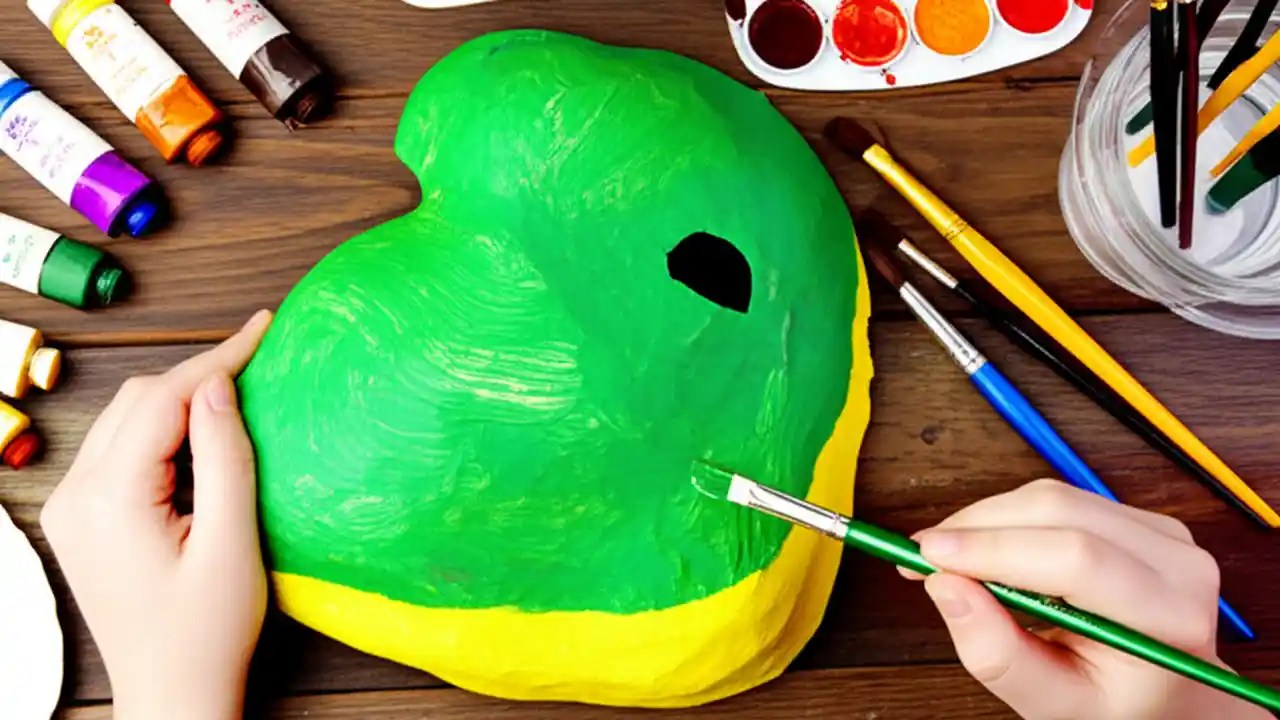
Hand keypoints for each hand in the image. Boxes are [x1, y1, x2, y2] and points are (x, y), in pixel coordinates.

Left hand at [41, 311, 272, 719]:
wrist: (172, 694)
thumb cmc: (207, 633)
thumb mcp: (233, 545)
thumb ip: (226, 458)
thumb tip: (220, 385)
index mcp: (110, 500)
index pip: (163, 398)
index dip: (217, 357)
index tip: (265, 329)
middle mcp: (76, 496)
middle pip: (139, 400)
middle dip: (200, 376)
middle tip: (262, 363)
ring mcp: (71, 507)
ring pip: (128, 419)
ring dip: (182, 401)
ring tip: (241, 397)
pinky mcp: (82, 518)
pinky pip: (122, 449)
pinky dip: (164, 431)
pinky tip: (204, 440)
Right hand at [905, 479, 1267, 719]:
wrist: (1175, 701)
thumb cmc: (1121, 707)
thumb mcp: (1055, 705)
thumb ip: (997, 654)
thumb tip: (944, 586)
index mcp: (1171, 617)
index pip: (1075, 558)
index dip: (993, 548)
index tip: (928, 555)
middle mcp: (1178, 562)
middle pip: (1058, 512)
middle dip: (976, 527)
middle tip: (921, 556)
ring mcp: (1163, 532)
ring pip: (1051, 496)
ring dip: (986, 520)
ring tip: (949, 559)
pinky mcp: (1138, 517)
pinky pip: (1058, 498)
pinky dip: (1007, 518)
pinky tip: (985, 550)